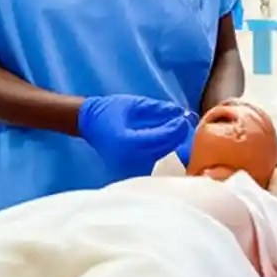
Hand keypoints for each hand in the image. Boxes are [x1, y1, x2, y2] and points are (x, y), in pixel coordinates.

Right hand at [77, 94, 194, 174]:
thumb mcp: (135, 104)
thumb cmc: (109, 111)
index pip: (160, 138)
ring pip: (162, 162)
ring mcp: (129, 168)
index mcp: (127, 141)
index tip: (184, 118)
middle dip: (179, 139)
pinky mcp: (131, 171)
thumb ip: (158, 109)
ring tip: (182, 136)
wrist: (89, 124)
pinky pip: (154, 166)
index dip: (176, 128)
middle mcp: (129, 159)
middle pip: (164, 153)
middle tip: (187, 127)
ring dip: (175, 150)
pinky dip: (166, 157)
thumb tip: (180, 112)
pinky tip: (172, 147)